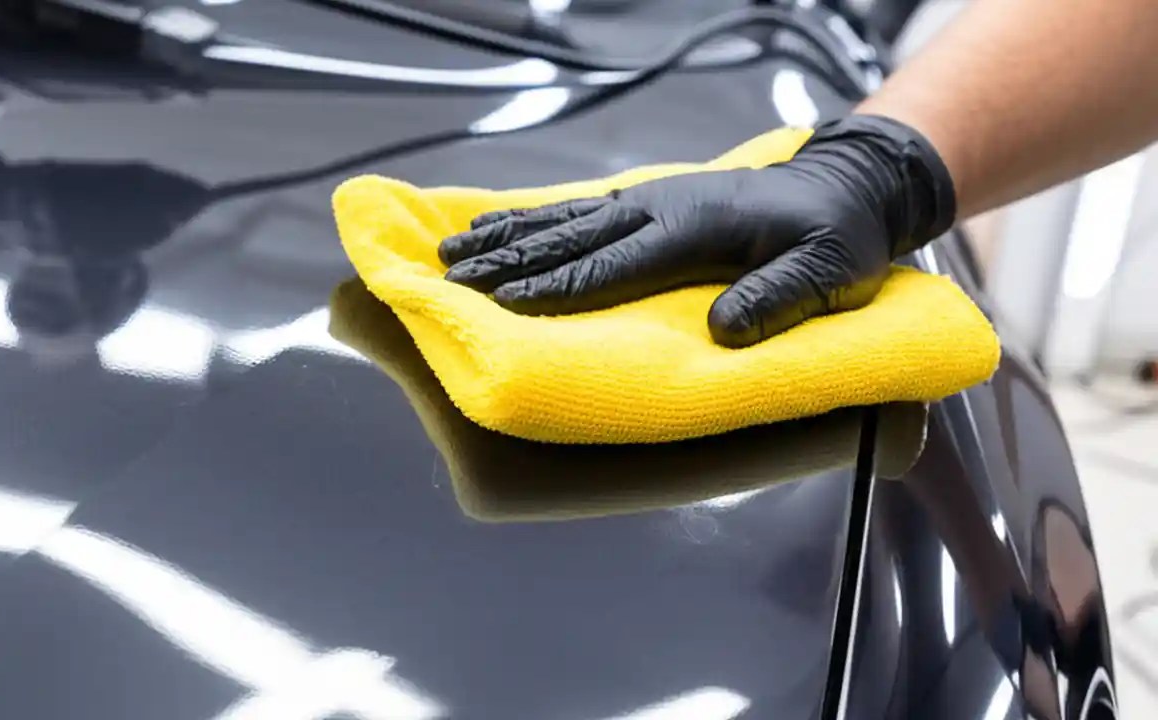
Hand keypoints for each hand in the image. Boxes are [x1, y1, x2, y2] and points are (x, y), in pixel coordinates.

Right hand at [440, 115, 954, 346]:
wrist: (844, 186)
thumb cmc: (835, 237)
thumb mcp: (828, 273)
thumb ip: (777, 300)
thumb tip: (721, 332)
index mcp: (695, 229)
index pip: (614, 265)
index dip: (558, 285)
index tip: (506, 300)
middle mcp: (660, 208)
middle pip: (572, 238)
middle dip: (509, 260)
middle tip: (453, 276)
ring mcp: (650, 199)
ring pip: (564, 218)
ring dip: (506, 235)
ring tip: (452, 249)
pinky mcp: (647, 200)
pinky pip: (579, 209)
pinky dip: (532, 218)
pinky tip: (496, 225)